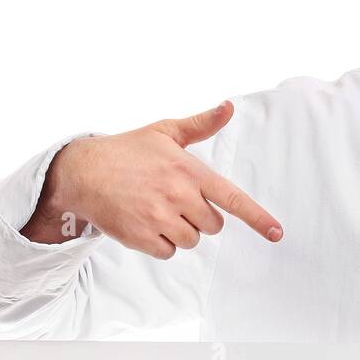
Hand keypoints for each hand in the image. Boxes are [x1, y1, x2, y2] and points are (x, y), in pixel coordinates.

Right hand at [22, 100, 282, 257]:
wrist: (82, 172)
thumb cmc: (127, 150)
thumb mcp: (164, 132)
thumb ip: (200, 124)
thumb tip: (229, 107)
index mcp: (189, 171)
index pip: (232, 198)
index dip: (257, 218)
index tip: (277, 233)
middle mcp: (178, 196)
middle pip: (212, 225)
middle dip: (199, 217)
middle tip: (173, 200)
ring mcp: (159, 218)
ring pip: (191, 240)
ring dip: (179, 231)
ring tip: (155, 209)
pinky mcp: (141, 237)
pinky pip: (168, 252)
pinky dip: (160, 243)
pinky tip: (144, 222)